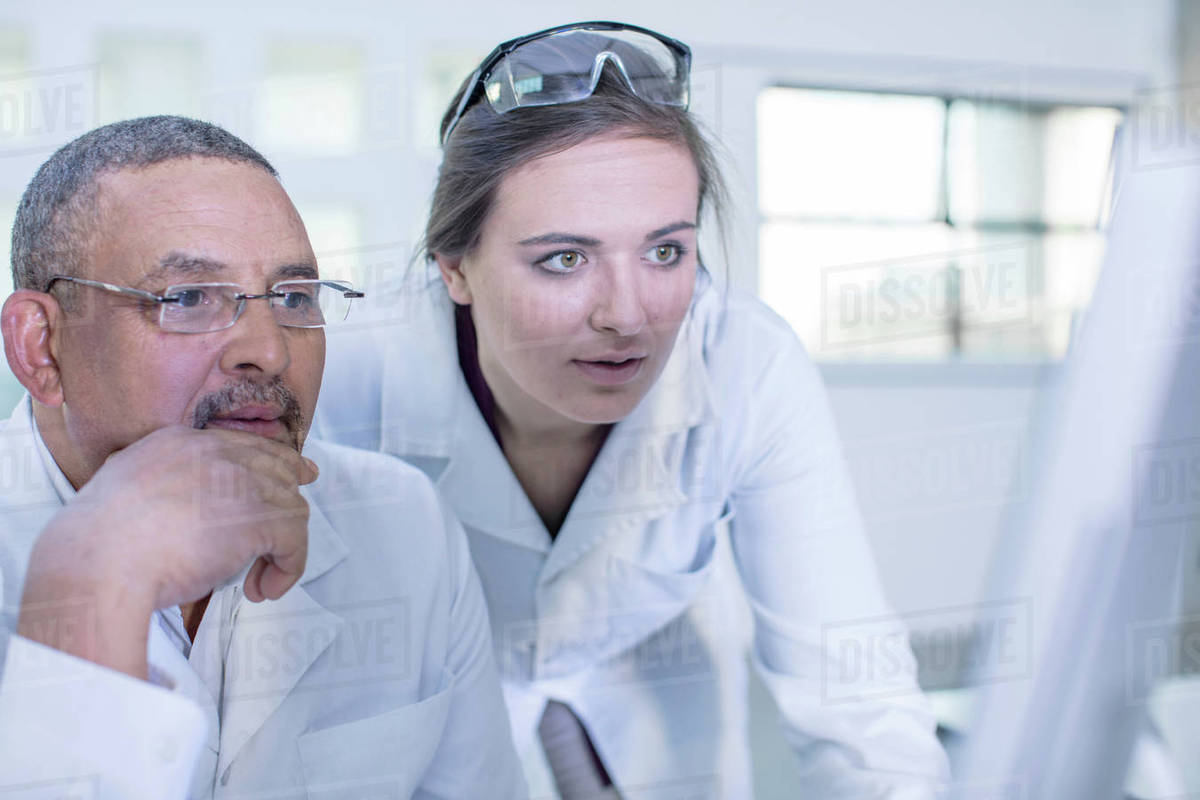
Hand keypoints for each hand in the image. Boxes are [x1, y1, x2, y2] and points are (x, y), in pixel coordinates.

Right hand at [17, 426, 318, 678]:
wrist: (98, 562)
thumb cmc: (98, 544)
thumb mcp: (123, 490)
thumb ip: (153, 486)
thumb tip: (167, 504)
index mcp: (179, 443)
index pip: (244, 446)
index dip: (276, 464)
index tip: (299, 477)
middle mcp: (214, 453)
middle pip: (277, 470)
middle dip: (288, 503)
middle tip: (285, 539)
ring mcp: (239, 481)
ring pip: (290, 508)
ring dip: (280, 550)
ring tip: (257, 582)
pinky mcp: (257, 517)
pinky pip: (293, 540)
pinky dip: (287, 568)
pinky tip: (264, 589)